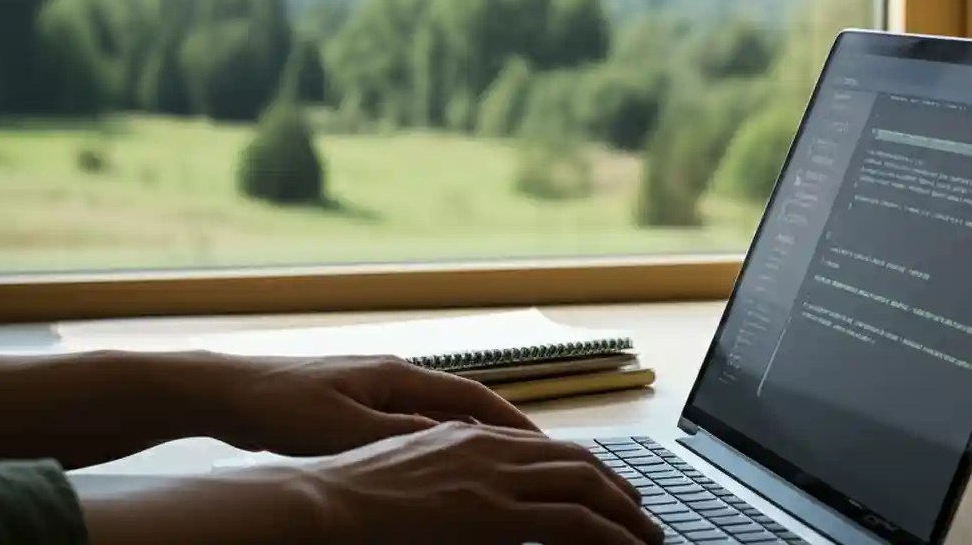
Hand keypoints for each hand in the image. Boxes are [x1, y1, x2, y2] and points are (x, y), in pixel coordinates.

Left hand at [207, 354, 538, 455]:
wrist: (229, 393)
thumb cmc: (282, 406)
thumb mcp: (345, 428)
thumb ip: (400, 436)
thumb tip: (454, 442)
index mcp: (397, 376)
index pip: (473, 396)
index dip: (513, 421)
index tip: (545, 444)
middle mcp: (393, 379)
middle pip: (462, 406)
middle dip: (500, 433)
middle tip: (535, 463)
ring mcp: (374, 392)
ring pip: (437, 420)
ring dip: (468, 442)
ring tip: (498, 473)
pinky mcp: (355, 409)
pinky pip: (411, 430)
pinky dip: (434, 448)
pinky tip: (438, 474)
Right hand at [298, 422, 663, 544]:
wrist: (324, 502)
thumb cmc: (350, 493)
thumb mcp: (407, 467)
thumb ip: (447, 469)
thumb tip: (464, 480)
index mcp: (470, 437)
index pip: (546, 447)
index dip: (585, 467)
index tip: (607, 486)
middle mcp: (491, 450)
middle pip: (577, 462)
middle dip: (617, 489)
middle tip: (641, 513)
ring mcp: (495, 481)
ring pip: (585, 489)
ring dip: (624, 514)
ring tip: (647, 536)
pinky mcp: (493, 515)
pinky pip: (570, 523)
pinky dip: (607, 534)